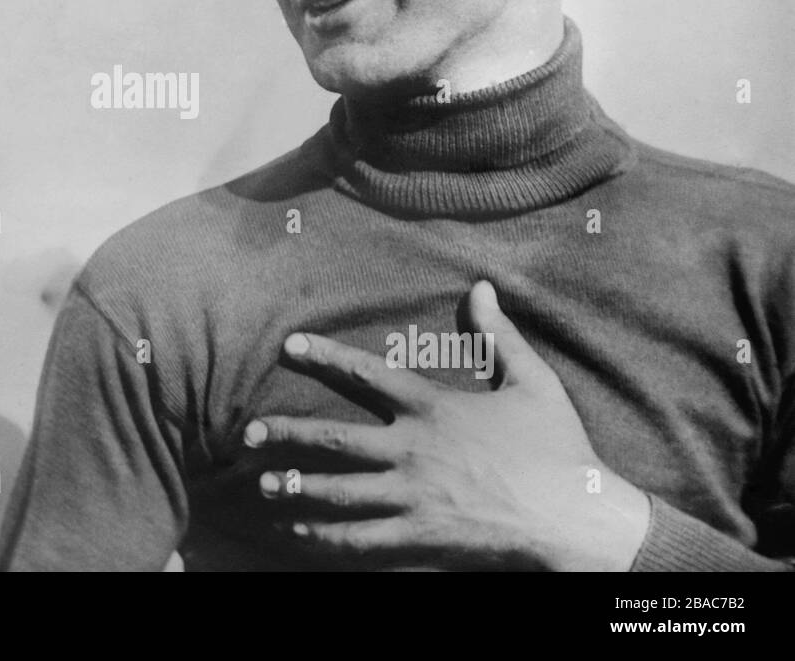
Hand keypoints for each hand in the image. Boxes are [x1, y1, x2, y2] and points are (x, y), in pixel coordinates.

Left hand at [246, 281, 649, 570]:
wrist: (579, 519)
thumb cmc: (559, 448)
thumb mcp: (533, 380)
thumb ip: (498, 334)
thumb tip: (481, 287)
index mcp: (433, 408)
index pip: (365, 374)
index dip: (324, 356)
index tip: (289, 346)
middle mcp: (412, 450)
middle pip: (334, 439)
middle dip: (287, 435)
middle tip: (250, 433)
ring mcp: (412, 498)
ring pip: (337, 492)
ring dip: (295, 487)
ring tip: (262, 483)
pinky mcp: (420, 538)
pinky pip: (359, 540)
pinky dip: (323, 538)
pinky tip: (297, 533)